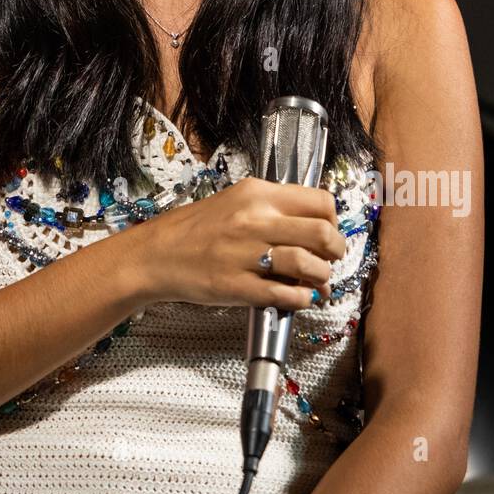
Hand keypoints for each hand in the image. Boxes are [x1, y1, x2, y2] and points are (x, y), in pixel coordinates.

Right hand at [126, 176, 346, 310]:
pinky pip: (286, 294)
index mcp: (257, 194)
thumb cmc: (197, 229)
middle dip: (336, 252)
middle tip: (330, 260)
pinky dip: (301, 299)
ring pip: (309, 265)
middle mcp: (254, 220)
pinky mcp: (237, 286)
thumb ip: (273, 210)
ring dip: (321, 278)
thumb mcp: (236, 202)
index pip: (320, 201)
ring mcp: (246, 254)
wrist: (157, 254)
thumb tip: (315, 229)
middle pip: (322, 233)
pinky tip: (299, 298)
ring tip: (317, 283)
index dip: (333, 220)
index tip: (329, 232)